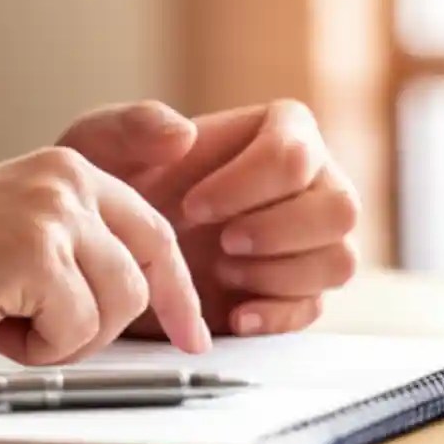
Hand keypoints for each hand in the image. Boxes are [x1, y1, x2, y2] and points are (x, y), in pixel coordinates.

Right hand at [0, 148, 209, 363]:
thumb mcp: (12, 229)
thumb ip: (75, 243)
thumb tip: (142, 292)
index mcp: (68, 170)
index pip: (154, 233)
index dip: (178, 291)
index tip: (194, 331)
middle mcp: (68, 181)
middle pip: (146, 272)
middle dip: (118, 326)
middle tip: (69, 345)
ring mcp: (53, 213)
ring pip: (117, 307)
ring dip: (66, 337)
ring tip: (7, 321)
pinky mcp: (32, 253)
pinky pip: (75, 330)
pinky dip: (37, 349)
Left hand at [59, 99, 359, 336]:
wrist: (109, 244)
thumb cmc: (115, 182)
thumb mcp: (103, 144)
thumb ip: (134, 127)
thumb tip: (183, 134)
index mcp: (281, 130)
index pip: (295, 155)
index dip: (245, 187)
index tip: (193, 207)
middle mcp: (312, 181)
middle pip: (340, 209)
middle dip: (277, 232)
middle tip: (222, 245)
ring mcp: (310, 238)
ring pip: (338, 260)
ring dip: (278, 274)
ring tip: (222, 272)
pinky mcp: (298, 289)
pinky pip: (316, 307)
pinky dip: (276, 315)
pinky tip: (234, 316)